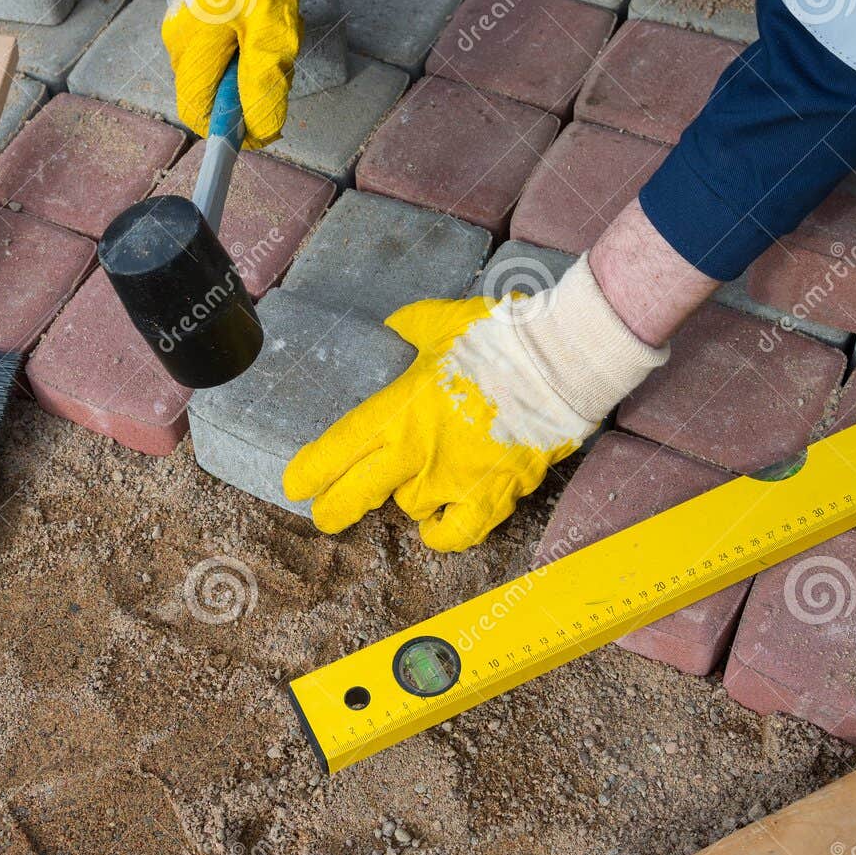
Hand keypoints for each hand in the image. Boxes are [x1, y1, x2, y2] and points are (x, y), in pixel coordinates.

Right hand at [161, 0, 303, 146]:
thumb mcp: (272, 28)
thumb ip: (264, 82)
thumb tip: (262, 129)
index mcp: (191, 48)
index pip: (199, 114)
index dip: (231, 131)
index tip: (264, 127)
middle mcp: (179, 43)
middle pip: (214, 96)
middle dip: (249, 91)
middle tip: (278, 62)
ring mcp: (185, 30)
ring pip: (222, 74)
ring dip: (253, 68)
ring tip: (271, 35)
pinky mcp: (198, 19)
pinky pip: (224, 51)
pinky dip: (249, 48)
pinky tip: (261, 23)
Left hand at [283, 257, 669, 550]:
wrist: (559, 363)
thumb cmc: (500, 337)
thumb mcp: (443, 320)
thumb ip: (412, 327)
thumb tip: (395, 325)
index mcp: (398, 410)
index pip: (338, 449)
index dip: (311, 472)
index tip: (297, 485)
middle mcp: (416, 453)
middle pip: (357, 495)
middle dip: (335, 509)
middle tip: (326, 517)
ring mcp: (453, 480)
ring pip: (410, 509)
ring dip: (408, 500)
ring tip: (418, 485)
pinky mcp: (492, 497)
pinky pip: (457, 533)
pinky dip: (444, 534)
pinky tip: (438, 527)